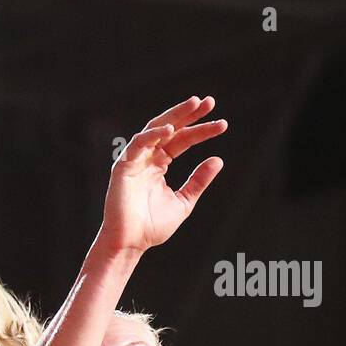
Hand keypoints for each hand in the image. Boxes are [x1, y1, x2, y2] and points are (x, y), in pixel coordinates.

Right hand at [100, 96, 225, 253]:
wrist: (130, 243)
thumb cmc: (151, 227)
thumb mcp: (184, 201)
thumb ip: (198, 181)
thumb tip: (218, 159)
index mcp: (159, 165)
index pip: (183, 140)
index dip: (201, 131)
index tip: (222, 125)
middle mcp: (147, 158)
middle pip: (169, 129)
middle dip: (188, 114)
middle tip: (209, 102)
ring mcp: (134, 161)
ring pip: (154, 129)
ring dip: (174, 115)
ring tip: (195, 104)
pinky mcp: (123, 167)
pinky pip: (138, 144)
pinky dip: (153, 134)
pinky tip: (171, 129)